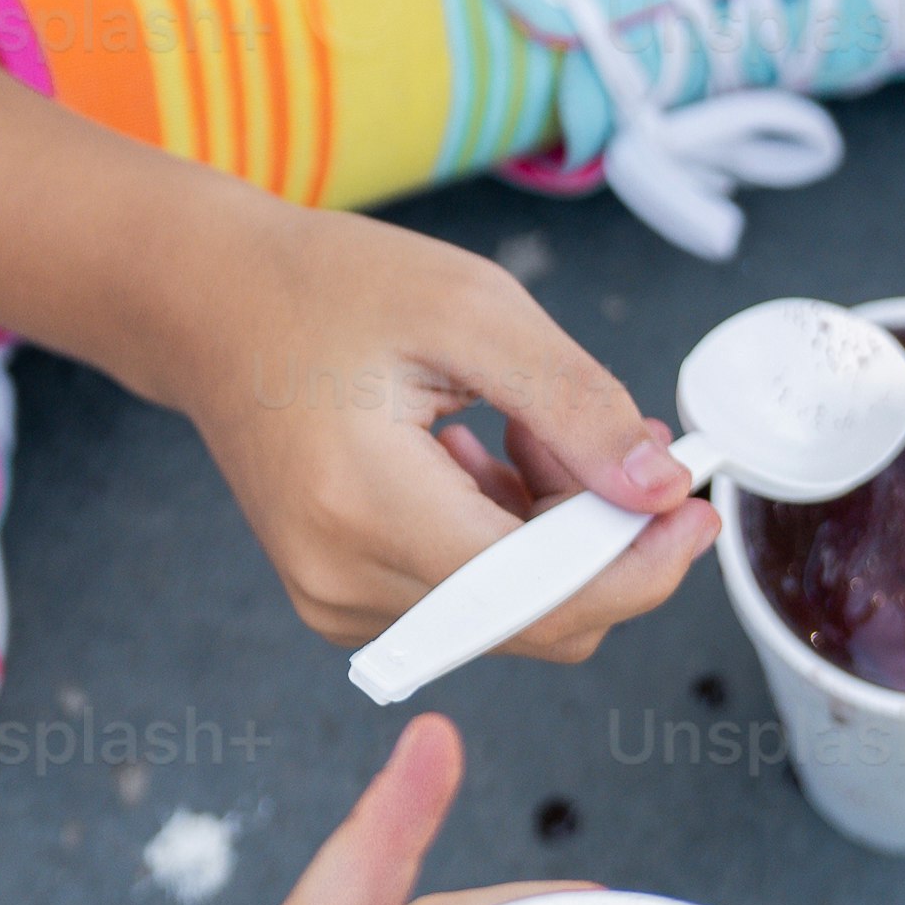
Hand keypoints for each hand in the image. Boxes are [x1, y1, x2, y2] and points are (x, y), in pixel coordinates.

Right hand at [151, 183, 710, 656]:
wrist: (206, 300)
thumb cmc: (328, 285)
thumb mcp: (470, 308)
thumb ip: (577, 403)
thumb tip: (663, 489)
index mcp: (366, 508)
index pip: (545, 599)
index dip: (643, 564)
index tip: (698, 504)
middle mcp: (343, 582)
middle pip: (538, 619)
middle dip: (599, 535)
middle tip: (600, 427)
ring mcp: (334, 601)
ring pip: (512, 613)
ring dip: (550, 529)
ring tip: (511, 420)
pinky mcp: (339, 597)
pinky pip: (468, 599)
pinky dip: (505, 537)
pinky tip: (474, 452)